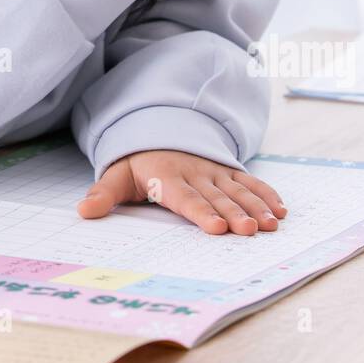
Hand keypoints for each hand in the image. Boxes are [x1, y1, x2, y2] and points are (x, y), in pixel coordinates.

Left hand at [77, 150, 288, 234]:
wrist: (157, 131)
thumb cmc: (137, 163)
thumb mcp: (117, 176)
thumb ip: (104, 194)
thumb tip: (83, 211)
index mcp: (168, 178)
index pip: (186, 198)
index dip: (202, 212)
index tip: (216, 228)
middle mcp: (196, 174)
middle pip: (217, 197)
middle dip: (236, 214)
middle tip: (251, 231)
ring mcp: (214, 171)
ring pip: (238, 190)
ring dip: (256, 207)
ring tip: (271, 225)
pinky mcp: (228, 171)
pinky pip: (250, 182)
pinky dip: (266, 194)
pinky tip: (280, 210)